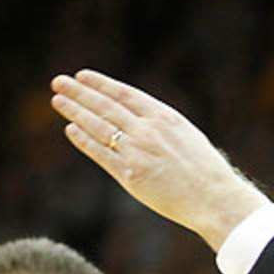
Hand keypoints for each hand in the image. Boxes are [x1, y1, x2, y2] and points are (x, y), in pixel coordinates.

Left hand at [49, 70, 268, 249]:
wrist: (214, 198)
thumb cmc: (206, 171)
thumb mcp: (187, 136)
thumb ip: (161, 126)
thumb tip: (140, 120)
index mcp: (164, 117)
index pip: (124, 94)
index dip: (100, 84)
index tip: (82, 76)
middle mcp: (148, 130)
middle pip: (106, 106)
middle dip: (79, 92)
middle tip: (59, 81)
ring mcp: (138, 152)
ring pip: (98, 127)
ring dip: (75, 111)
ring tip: (58, 100)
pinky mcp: (131, 175)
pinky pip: (101, 154)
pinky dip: (84, 140)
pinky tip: (71, 129)